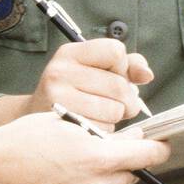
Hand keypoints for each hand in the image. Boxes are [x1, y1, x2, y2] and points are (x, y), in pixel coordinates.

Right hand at [0, 112, 170, 183]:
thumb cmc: (23, 141)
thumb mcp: (66, 123)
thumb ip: (102, 133)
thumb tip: (127, 137)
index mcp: (97, 157)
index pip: (145, 155)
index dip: (158, 149)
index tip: (163, 146)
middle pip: (129, 176)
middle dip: (123, 162)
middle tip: (104, 151)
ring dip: (105, 181)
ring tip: (78, 168)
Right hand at [27, 39, 153, 127]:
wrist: (37, 124)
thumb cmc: (74, 94)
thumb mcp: (94, 70)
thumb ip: (127, 66)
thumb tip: (147, 75)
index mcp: (71, 52)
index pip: (116, 51)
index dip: (123, 67)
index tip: (112, 76)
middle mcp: (61, 70)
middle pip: (119, 86)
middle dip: (127, 100)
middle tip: (115, 104)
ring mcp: (59, 97)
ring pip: (115, 110)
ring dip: (116, 118)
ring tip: (101, 115)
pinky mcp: (64, 123)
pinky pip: (104, 130)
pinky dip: (105, 132)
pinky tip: (91, 127)